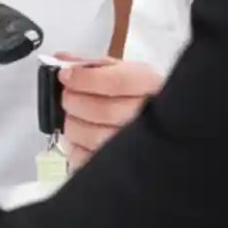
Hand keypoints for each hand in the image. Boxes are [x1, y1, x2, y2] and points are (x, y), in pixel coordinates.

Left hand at [57, 54, 162, 169]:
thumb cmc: (140, 96)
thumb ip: (92, 66)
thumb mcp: (122, 72)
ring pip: (94, 138)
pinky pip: (88, 161)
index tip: (65, 76)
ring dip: (73, 125)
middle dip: (74, 101)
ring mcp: (137, 146)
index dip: (84, 79)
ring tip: (74, 117)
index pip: (116, 82)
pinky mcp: (120, 167)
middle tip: (67, 95)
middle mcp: (149, 117)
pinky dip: (75, 148)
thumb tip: (62, 60)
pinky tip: (80, 138)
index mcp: (150, 86)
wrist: (165, 125)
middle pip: (103, 111)